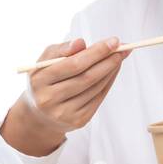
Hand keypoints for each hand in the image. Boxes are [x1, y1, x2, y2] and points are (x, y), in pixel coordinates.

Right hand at [4, 36, 130, 153]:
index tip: (114, 41)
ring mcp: (64, 113)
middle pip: (87, 77)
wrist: (39, 114)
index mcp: (39, 81)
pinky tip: (112, 71)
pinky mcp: (77, 121)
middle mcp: (49, 99)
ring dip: (111, 70)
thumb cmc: (45, 79)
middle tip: (123, 48)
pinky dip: (108, 82)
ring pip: (95, 88)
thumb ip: (62, 49)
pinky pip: (98, 98)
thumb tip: (81, 43)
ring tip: (118, 57)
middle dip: (107, 60)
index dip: (96, 52)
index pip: (73, 64)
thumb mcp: (45, 61)